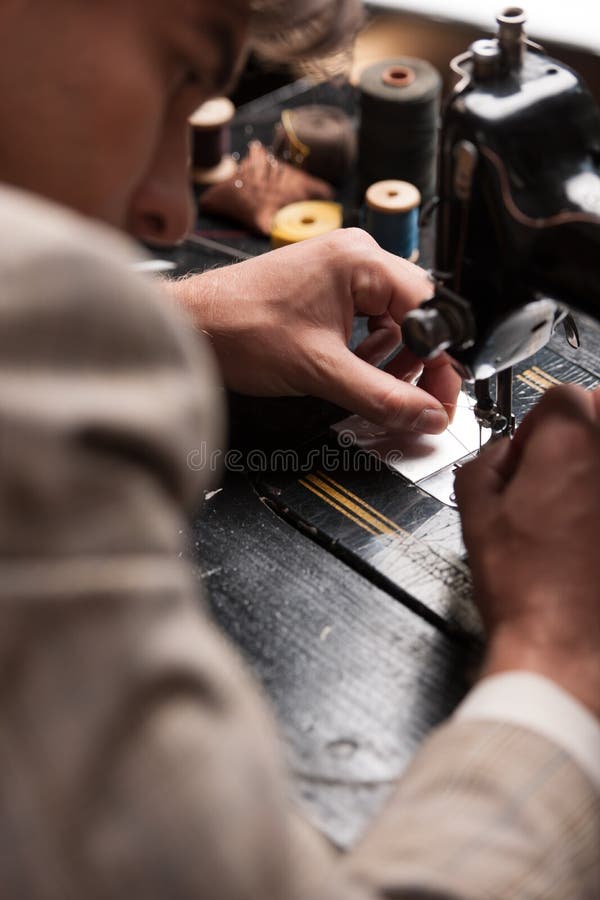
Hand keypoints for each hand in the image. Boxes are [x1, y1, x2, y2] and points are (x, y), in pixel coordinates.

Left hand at [168, 229, 460, 432]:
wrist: (192, 325)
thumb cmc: (238, 328)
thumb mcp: (321, 372)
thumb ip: (381, 397)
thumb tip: (425, 415)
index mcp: (359, 261)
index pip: (428, 309)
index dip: (440, 359)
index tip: (440, 396)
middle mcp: (353, 256)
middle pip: (413, 312)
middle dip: (416, 359)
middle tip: (416, 399)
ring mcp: (337, 269)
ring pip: (390, 317)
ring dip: (391, 355)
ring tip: (374, 382)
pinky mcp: (323, 286)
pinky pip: (365, 316)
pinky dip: (367, 347)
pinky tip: (354, 367)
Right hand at [455, 384, 599, 716]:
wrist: (566, 648)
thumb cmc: (526, 587)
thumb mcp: (476, 515)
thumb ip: (482, 464)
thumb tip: (497, 456)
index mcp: (568, 441)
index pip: (561, 395)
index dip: (536, 424)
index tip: (527, 455)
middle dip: (577, 435)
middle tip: (554, 473)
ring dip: (592, 466)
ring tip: (573, 506)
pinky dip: (599, 500)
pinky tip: (587, 534)